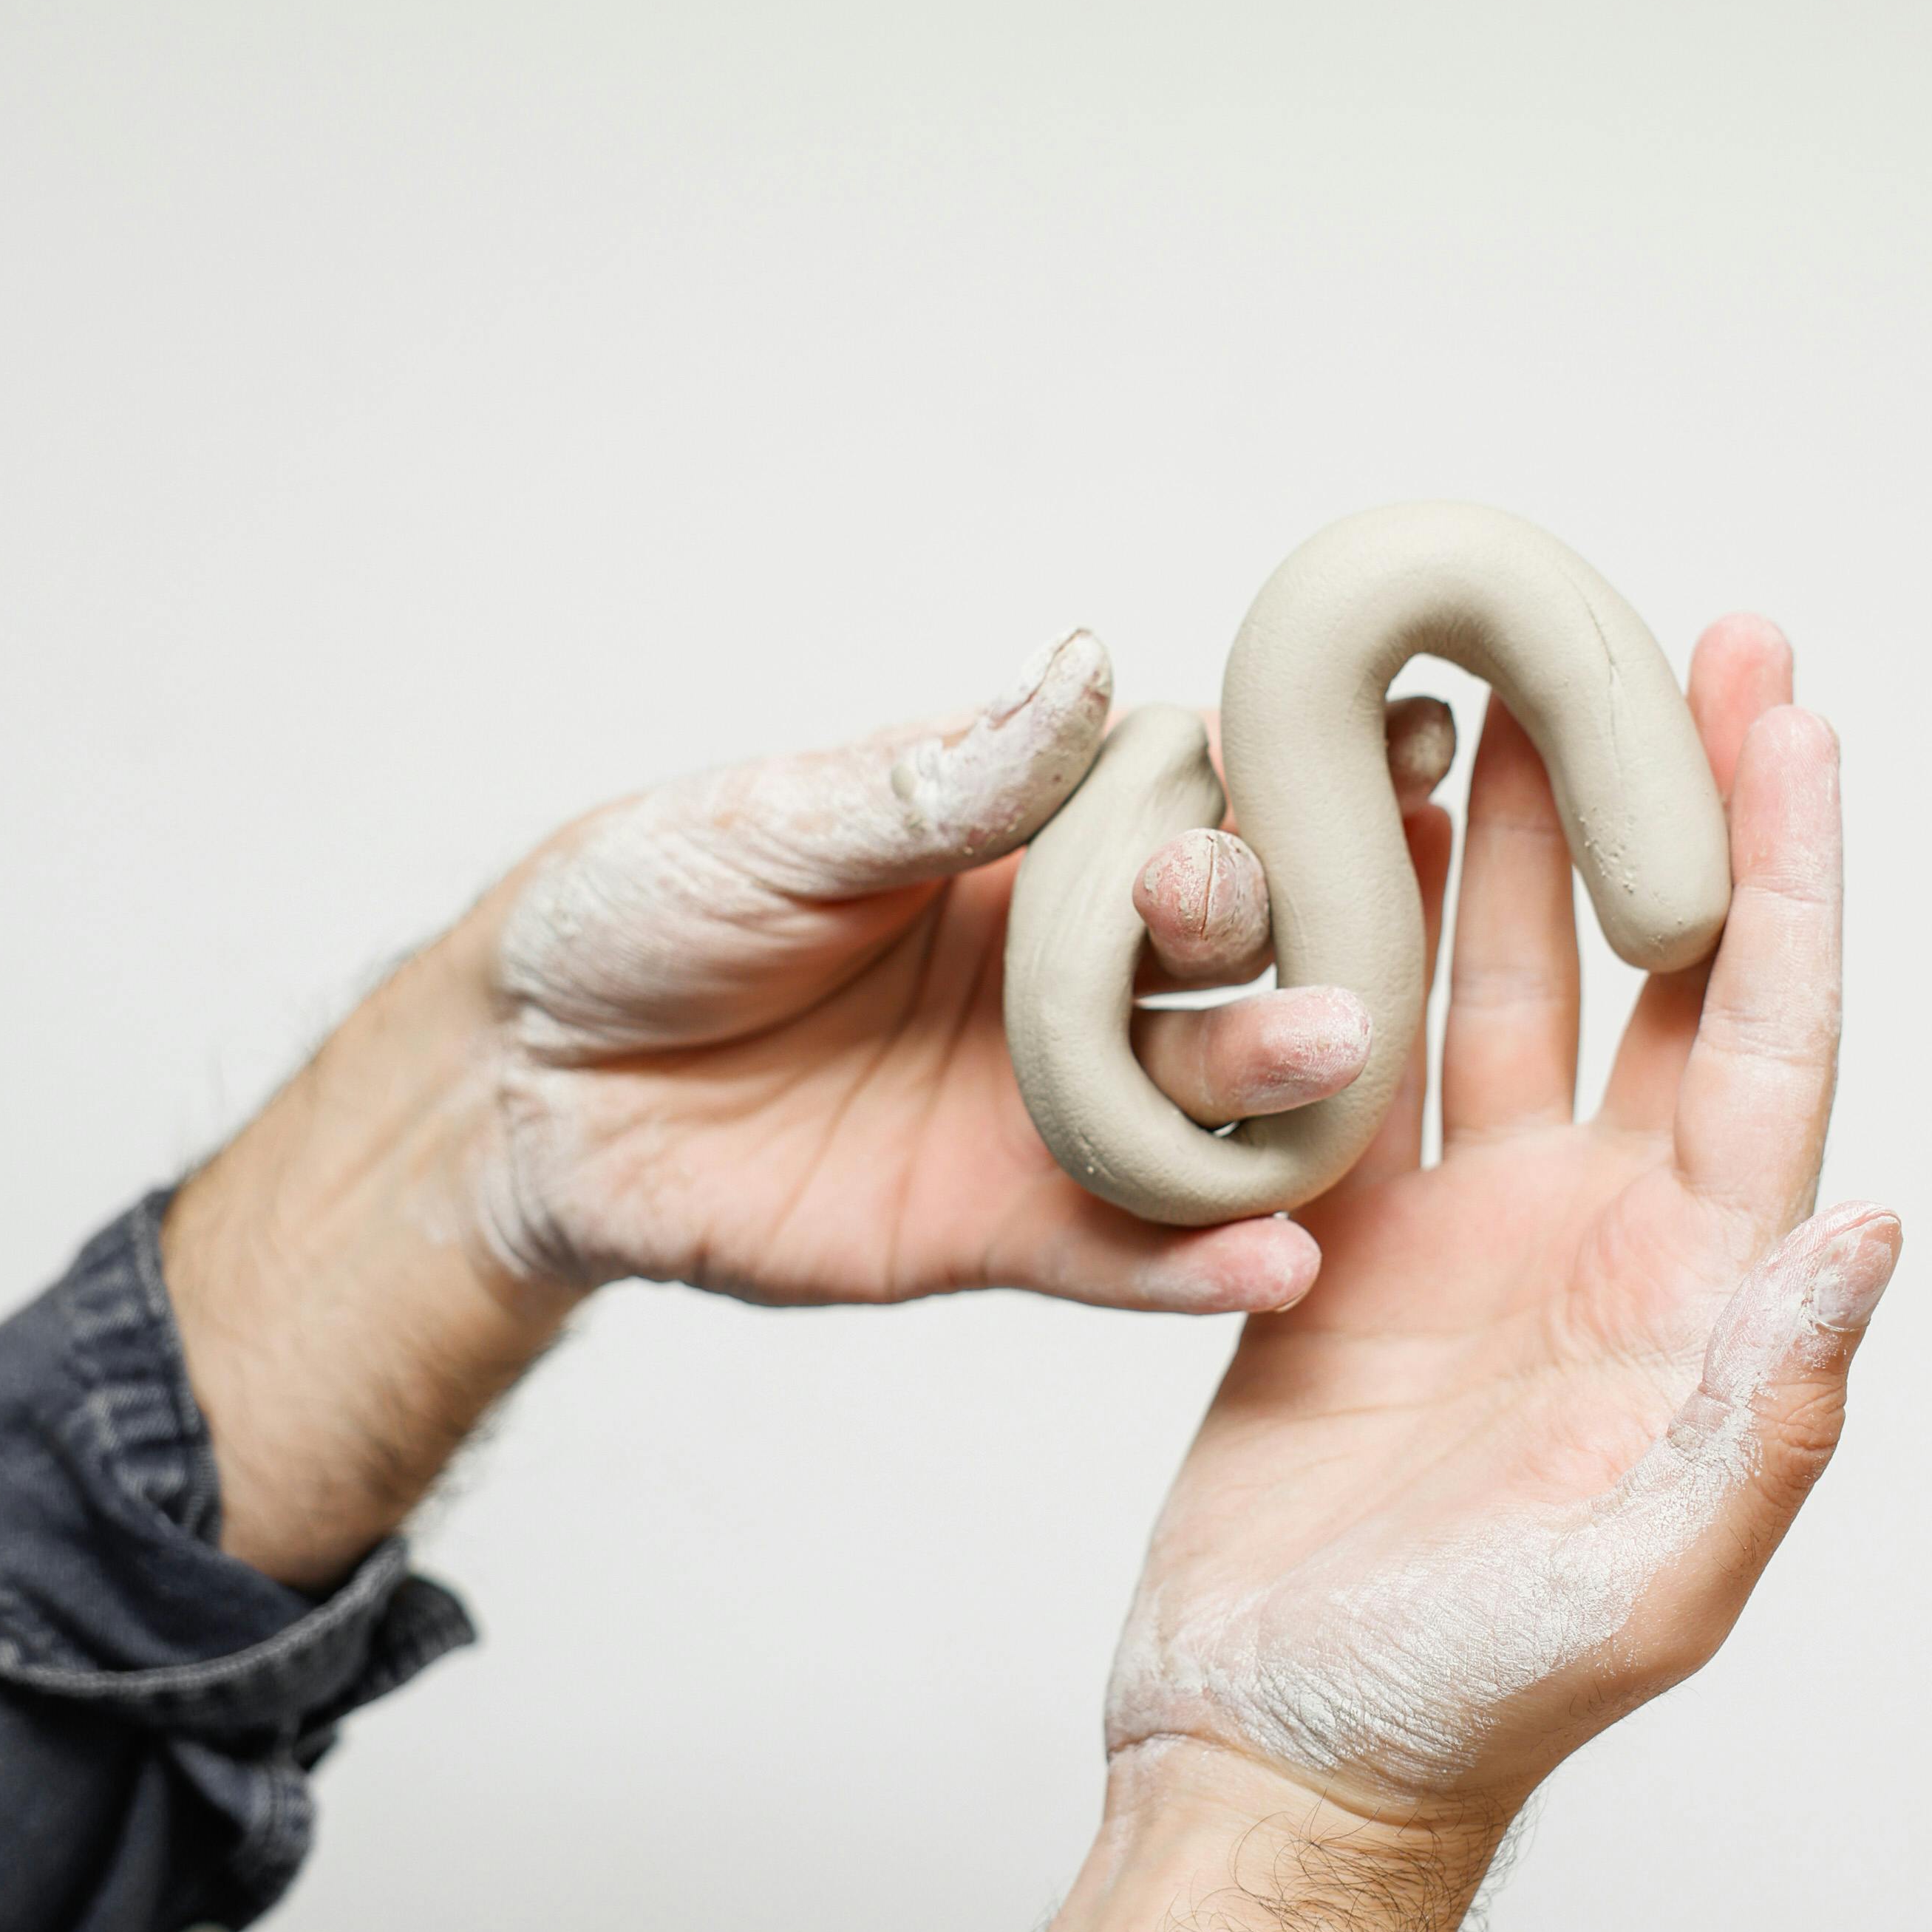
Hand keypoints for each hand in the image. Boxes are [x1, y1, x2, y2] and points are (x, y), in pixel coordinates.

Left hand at [472, 632, 1419, 1316]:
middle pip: (1226, 951)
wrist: (526, 1085)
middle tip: (1331, 930)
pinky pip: (1123, 1252)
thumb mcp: (781, 823)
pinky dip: (1202, 1262)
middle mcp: (1080, 966)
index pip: (1202, 796)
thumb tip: (1083, 668)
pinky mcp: (1003, 1226)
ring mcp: (1053, 1102)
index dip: (1303, 777)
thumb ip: (944, 779)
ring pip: (1201, 1097)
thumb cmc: (644, 905)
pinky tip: (1278, 1258)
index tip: (1405, 743)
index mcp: (1041, 838)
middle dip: (1292, 934)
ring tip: (1337, 1064)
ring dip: (1281, 1085)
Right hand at [1105, 622, 1898, 1824]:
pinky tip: (1360, 824)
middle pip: (1657, 968)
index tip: (1794, 710)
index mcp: (1701, 1285)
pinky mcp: (1350, 1238)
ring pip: (1511, 980)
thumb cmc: (1475, 1702)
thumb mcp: (1649, 1580)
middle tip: (1686, 628)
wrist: (1283, 1756)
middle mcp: (1607, 1229)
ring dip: (1523, 834)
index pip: (1765, 1031)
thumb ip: (1766, 1411)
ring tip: (1514, 673)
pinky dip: (1369, 936)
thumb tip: (1874, 1233)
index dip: (1784, 870)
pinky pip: (1367, 1050)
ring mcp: (1480, 1227)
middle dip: (1674, 800)